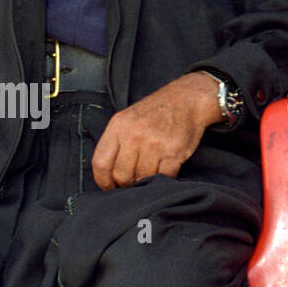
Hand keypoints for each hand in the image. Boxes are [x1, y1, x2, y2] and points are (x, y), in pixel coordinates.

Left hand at [91, 73, 222, 188]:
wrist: (186, 99)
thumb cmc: (155, 112)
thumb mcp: (127, 118)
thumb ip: (115, 142)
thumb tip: (108, 174)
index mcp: (118, 126)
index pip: (101, 162)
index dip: (103, 180)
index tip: (109, 186)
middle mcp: (134, 134)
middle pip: (121, 175)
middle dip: (126, 183)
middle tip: (132, 180)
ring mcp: (155, 143)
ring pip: (142, 178)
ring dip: (145, 180)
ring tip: (150, 170)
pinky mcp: (174, 151)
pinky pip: (163, 176)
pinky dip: (163, 177)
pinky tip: (164, 169)